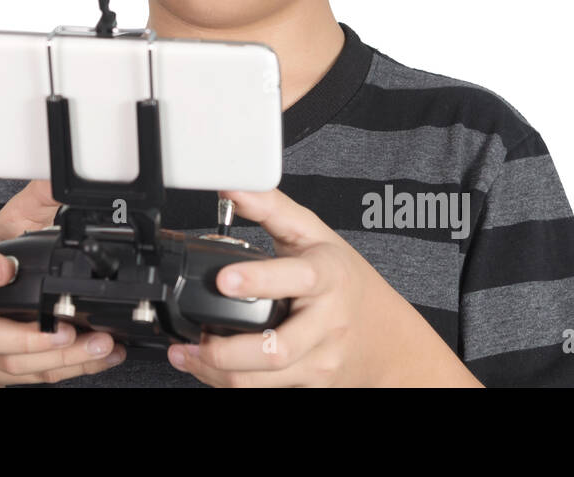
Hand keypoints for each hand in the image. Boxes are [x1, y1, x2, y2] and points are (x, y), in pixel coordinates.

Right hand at [0, 178, 126, 384]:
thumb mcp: (11, 222)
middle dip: (26, 337)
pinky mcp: (0, 369)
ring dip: (59, 358)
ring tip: (98, 344)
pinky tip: (102, 356)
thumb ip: (38, 199)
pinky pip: (34, 376)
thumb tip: (61, 179)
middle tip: (65, 329)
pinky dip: (72, 369)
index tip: (5, 269)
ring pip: (13, 362)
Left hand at [166, 188, 480, 386]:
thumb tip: (231, 185)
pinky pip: (267, 389)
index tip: (224, 278)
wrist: (387, 338)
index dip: (259, 280)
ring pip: (267, 377)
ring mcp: (321, 358)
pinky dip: (231, 381)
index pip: (296, 278)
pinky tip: (207, 368)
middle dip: (228, 350)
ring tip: (186, 355)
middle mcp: (327, 321)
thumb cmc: (347, 280)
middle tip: (193, 337)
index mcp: (327, 275)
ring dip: (219, 371)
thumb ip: (271, 207)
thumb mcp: (314, 235)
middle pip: (277, 348)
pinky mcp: (312, 383)